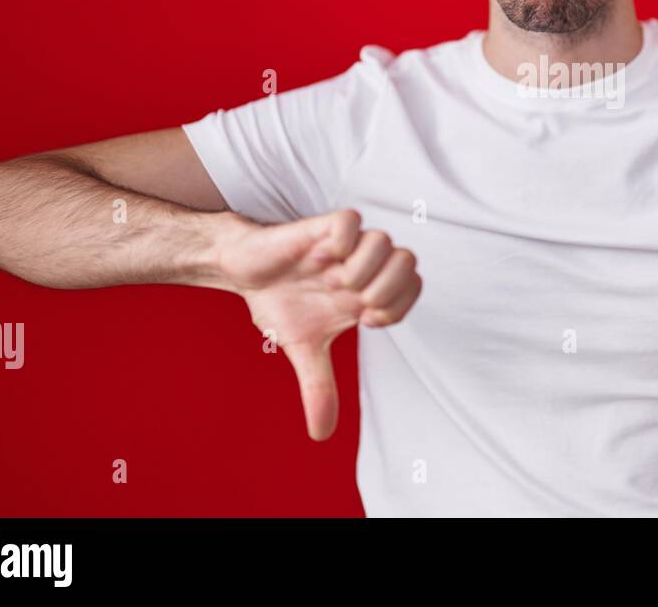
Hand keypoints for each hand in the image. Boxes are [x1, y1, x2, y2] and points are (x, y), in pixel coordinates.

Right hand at [215, 208, 421, 440]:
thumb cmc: (282, 302)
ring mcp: (346, 244)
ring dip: (359, 272)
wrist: (244, 271)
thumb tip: (321, 435)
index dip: (397, 309)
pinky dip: (339, 245)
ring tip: (328, 282)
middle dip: (382, 291)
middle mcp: (364, 264)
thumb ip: (320, 388)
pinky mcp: (323, 226)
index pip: (413, 288)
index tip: (364, 320)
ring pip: (385, 242)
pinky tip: (318, 259)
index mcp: (369, 290)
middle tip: (350, 302)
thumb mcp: (304, 351)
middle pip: (410, 263)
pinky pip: (351, 222)